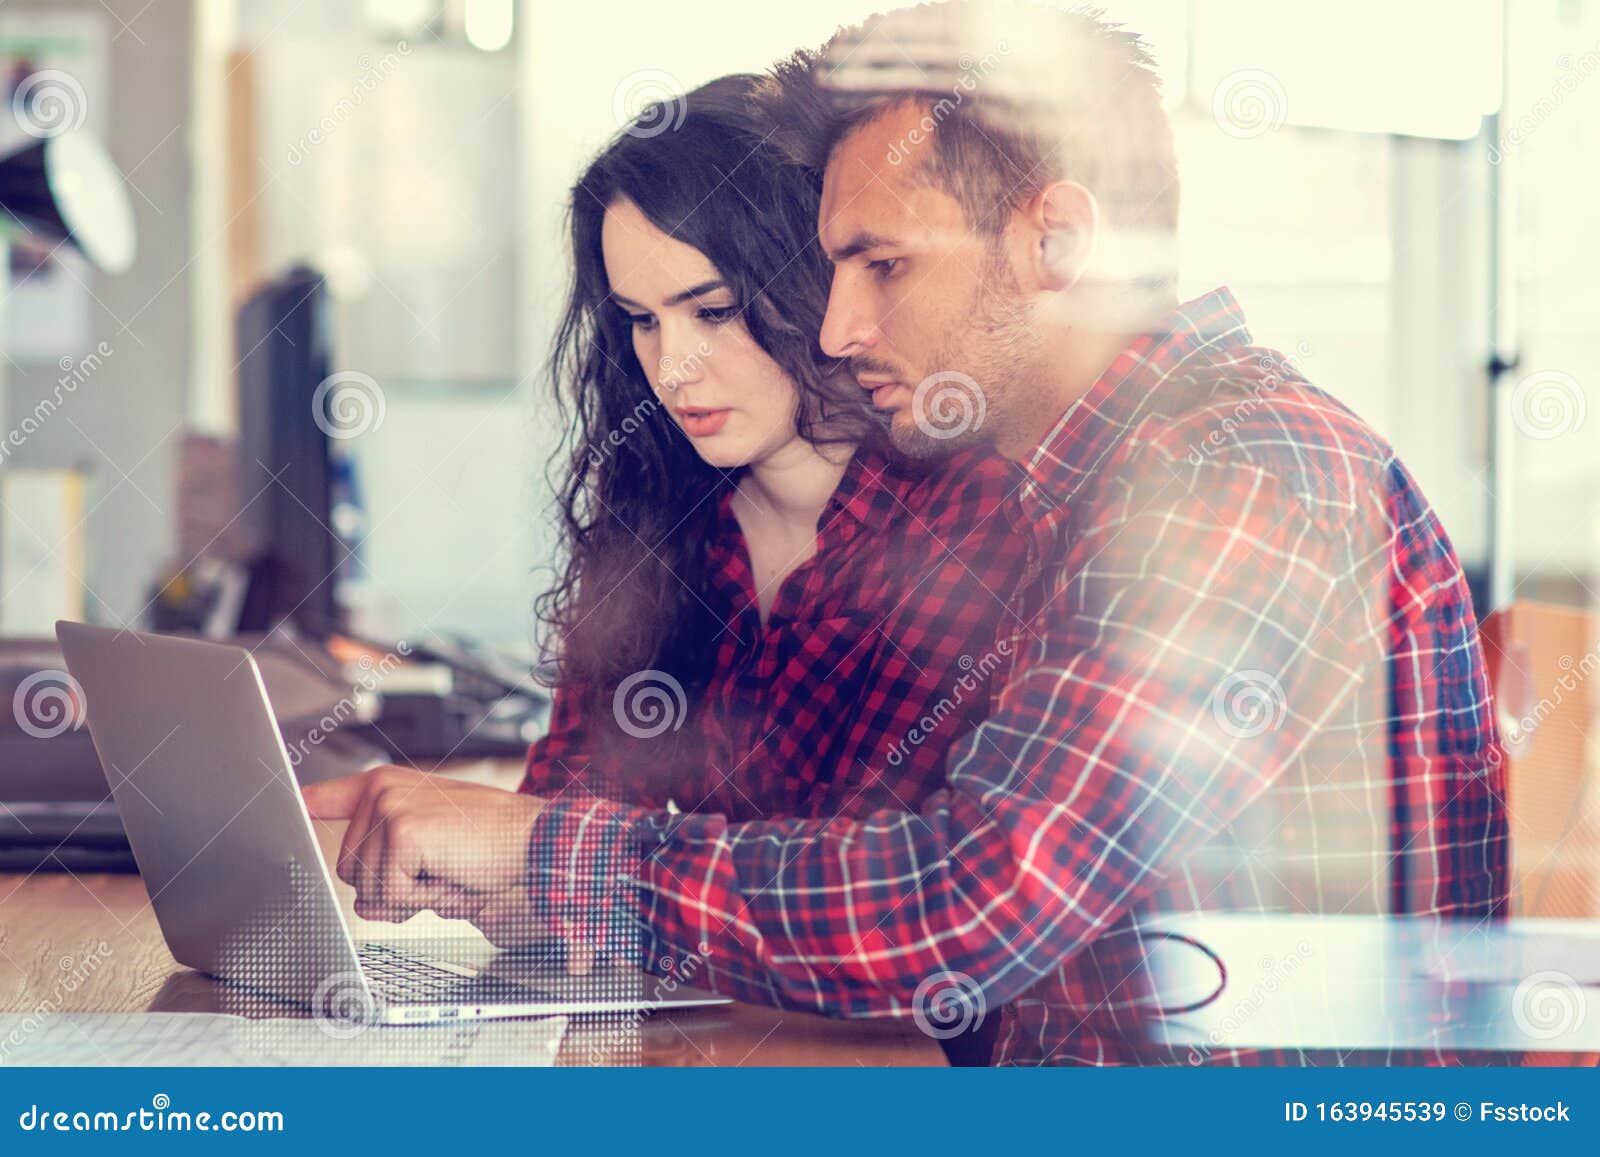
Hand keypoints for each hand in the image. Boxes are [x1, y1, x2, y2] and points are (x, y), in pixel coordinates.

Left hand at [300, 765, 545, 930]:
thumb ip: (388, 873)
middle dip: (390, 886)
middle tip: (436, 869)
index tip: (289, 803)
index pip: (329, 795)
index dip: (306, 803)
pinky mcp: (401, 831)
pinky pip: (389, 893)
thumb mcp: (431, 857)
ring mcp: (390, 807)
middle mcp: (382, 790)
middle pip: (348, 868)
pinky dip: (421, 898)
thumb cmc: (493, 850)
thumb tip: (364, 901)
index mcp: (389, 787)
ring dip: (408, 894)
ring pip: (366, 886)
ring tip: (446, 868)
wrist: (535, 843)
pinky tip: (448, 872)